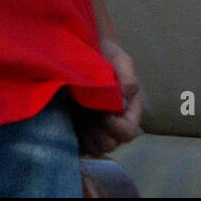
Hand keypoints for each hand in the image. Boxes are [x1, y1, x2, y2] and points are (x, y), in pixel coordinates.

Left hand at [74, 39, 142, 156]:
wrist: (85, 51)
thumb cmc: (107, 55)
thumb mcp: (120, 59)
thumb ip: (127, 75)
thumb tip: (127, 94)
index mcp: (129, 110)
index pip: (127, 133)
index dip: (115, 127)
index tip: (103, 112)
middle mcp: (114, 124)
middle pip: (110, 145)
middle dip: (98, 132)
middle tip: (88, 113)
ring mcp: (97, 130)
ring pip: (94, 149)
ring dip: (86, 136)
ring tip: (79, 115)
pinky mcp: (81, 131)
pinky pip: (80, 147)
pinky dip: (76, 139)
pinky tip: (71, 121)